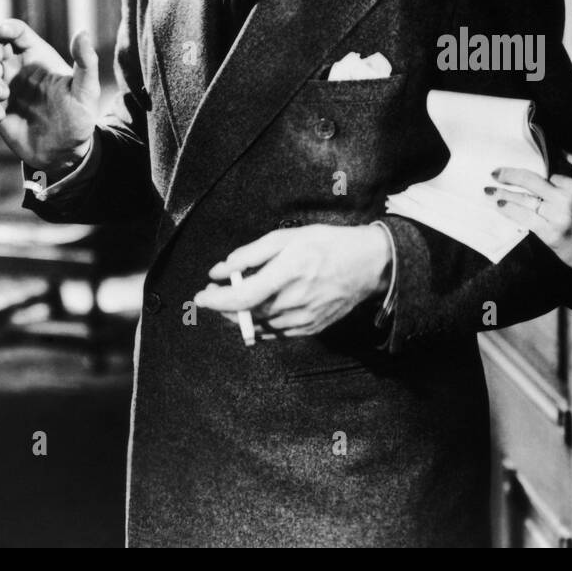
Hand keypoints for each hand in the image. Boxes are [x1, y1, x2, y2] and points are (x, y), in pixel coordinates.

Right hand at [0, 19, 99, 170]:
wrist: (65, 152)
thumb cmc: (80, 117)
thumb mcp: (87, 90)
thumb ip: (86, 62)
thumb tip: (83, 32)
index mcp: (39, 57)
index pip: (17, 31)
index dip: (6, 26)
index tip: (3, 32)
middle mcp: (19, 68)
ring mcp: (6, 86)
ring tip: (2, 95)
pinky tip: (0, 115)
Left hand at [194, 224, 391, 336]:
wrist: (369, 264)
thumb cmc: (329, 244)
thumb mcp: (289, 237)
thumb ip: (251, 254)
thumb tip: (221, 270)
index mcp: (288, 273)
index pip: (242, 297)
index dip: (216, 300)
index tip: (202, 296)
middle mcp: (295, 300)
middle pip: (246, 315)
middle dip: (224, 307)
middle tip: (217, 294)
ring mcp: (304, 318)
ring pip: (259, 326)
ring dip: (243, 315)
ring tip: (243, 297)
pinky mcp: (311, 329)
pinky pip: (276, 333)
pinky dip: (262, 324)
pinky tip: (261, 310)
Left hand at [489, 152, 571, 267]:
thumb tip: (563, 152)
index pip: (547, 174)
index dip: (534, 177)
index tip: (518, 176)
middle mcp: (563, 198)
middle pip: (530, 181)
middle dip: (509, 175)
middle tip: (494, 173)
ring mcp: (555, 215)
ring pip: (524, 199)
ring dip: (503, 194)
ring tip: (488, 191)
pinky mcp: (549, 232)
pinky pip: (525, 218)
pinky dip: (511, 211)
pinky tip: (499, 206)